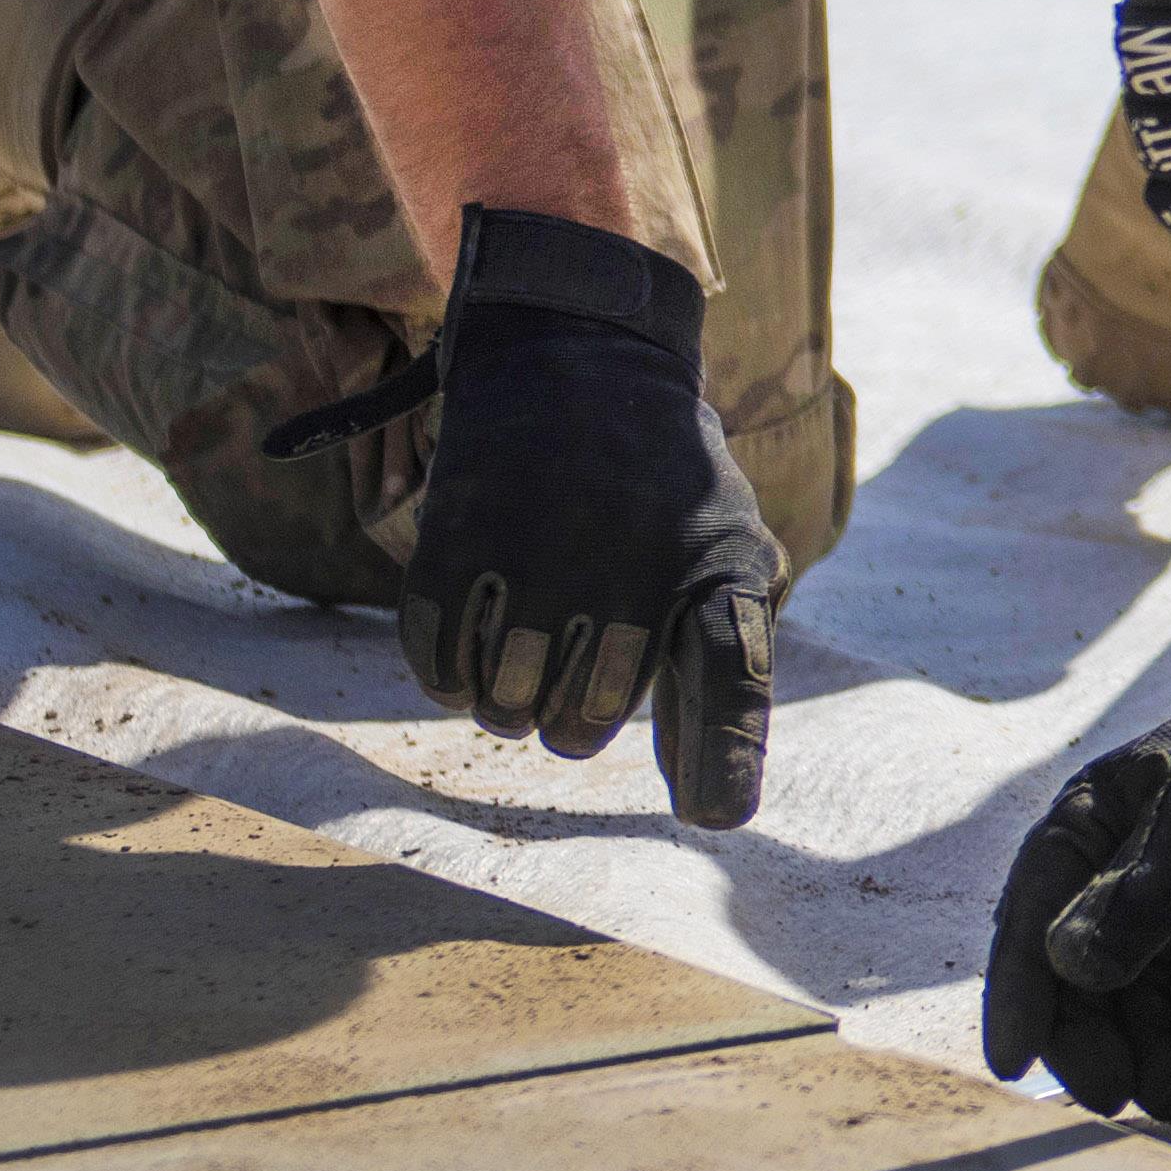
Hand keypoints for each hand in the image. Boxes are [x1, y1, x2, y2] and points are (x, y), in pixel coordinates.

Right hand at [267, 206, 780, 825]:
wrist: (580, 354)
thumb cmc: (661, 484)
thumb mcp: (726, 551)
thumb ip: (724, 668)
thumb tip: (714, 811)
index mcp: (714, 567)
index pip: (731, 675)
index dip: (723, 755)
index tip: (714, 817)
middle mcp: (628, 565)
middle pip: (583, 726)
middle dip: (574, 715)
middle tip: (574, 652)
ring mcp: (536, 553)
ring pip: (506, 711)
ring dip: (507, 702)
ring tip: (524, 638)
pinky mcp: (454, 543)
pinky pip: (440, 673)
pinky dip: (452, 677)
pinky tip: (478, 631)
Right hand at [981, 668, 1170, 1120]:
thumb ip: (1141, 892)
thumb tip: (1064, 965)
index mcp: (1090, 824)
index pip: (1033, 913)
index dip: (1019, 990)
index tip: (1014, 1060)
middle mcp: (1116, 873)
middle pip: (1079, 975)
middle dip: (1093, 1040)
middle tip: (1116, 1096)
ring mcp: (1167, 913)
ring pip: (1134, 1004)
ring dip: (1146, 1054)